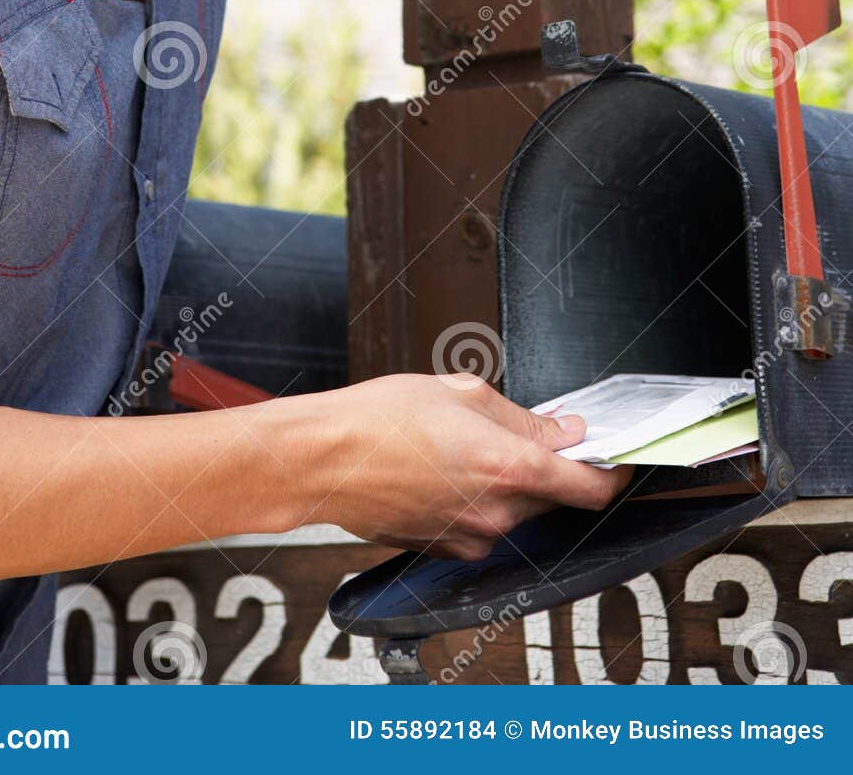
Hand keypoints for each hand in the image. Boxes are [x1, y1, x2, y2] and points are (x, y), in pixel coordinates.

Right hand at [289, 373, 632, 560]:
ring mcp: (473, 537)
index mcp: (509, 466)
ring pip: (516, 510)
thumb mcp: (461, 392)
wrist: (323, 460)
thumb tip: (565, 431)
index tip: (617, 458)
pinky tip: (442, 471)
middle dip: (547, 465)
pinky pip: (483, 525)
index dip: (613, 472)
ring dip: (507, 481)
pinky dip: (477, 500)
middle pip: (553, 497)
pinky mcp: (449, 549)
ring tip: (460, 446)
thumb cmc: (379, 419)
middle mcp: (498, 512)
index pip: (591, 488)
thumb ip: (525, 417)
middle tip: (517, 430)